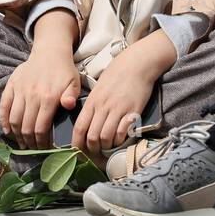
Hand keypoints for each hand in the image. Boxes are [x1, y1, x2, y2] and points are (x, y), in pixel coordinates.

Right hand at [0, 49, 80, 149]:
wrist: (50, 51)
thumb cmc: (64, 71)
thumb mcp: (74, 83)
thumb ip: (71, 96)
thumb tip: (68, 105)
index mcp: (48, 98)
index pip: (41, 128)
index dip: (41, 143)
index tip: (44, 149)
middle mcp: (32, 95)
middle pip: (26, 127)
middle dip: (29, 142)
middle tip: (33, 149)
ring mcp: (20, 91)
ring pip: (14, 119)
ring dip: (16, 135)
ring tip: (22, 143)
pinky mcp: (11, 86)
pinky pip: (4, 106)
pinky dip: (3, 121)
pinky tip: (7, 131)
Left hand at [71, 31, 171, 158]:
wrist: (137, 63)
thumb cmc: (117, 74)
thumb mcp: (99, 88)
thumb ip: (93, 105)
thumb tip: (87, 123)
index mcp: (92, 101)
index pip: (79, 127)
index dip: (77, 144)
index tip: (78, 152)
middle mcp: (103, 107)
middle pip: (92, 136)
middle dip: (92, 149)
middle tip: (96, 152)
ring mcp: (118, 109)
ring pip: (106, 137)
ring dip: (106, 146)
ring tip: (109, 146)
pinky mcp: (132, 111)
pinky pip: (122, 132)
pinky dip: (120, 140)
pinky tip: (121, 138)